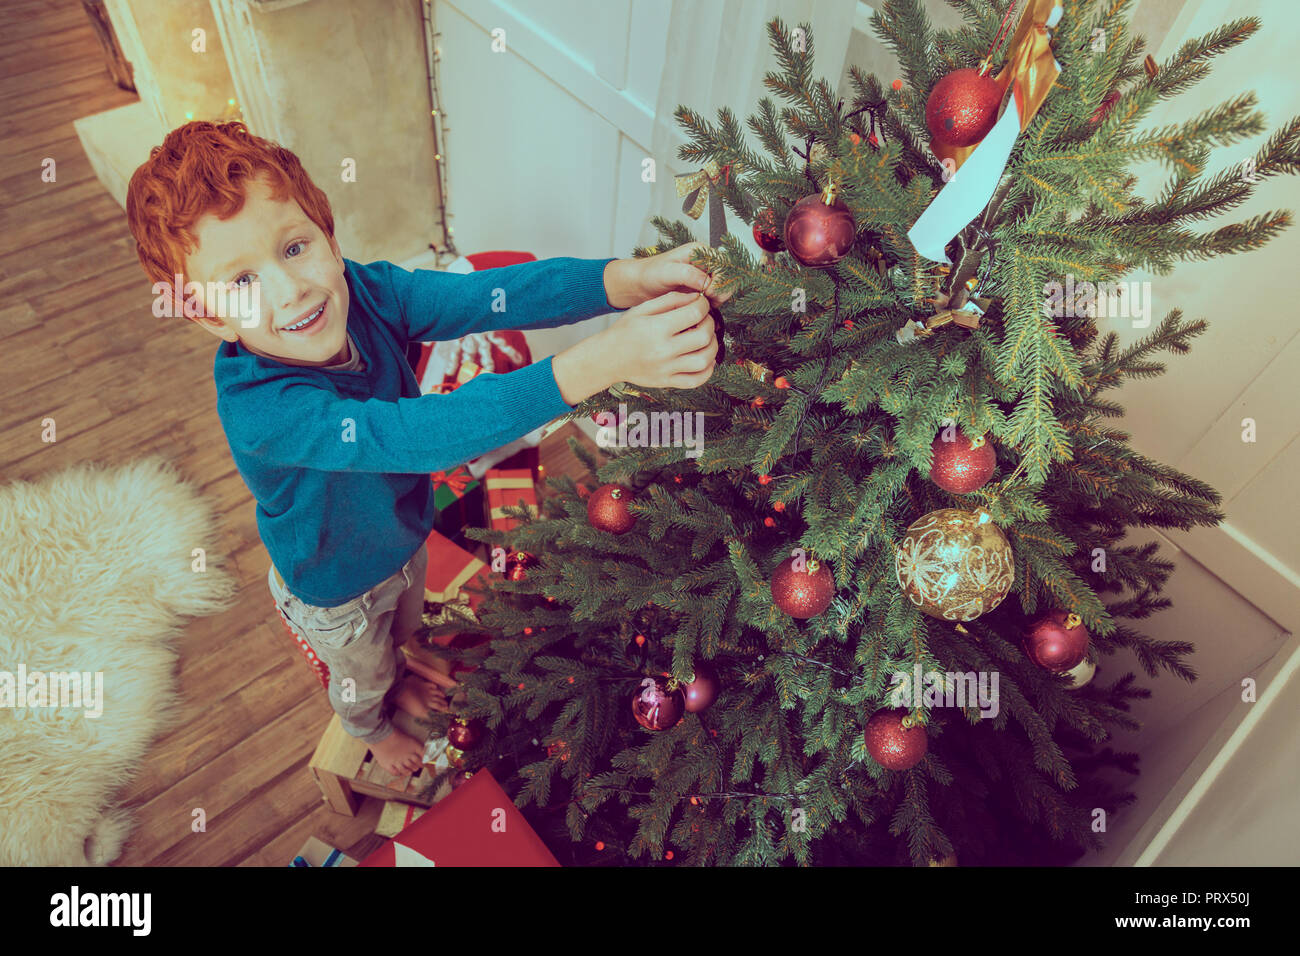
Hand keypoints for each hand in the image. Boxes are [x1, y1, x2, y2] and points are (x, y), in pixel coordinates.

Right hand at [604, 290, 717, 389]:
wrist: (608, 358)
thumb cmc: (625, 330)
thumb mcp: (643, 308)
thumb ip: (671, 300)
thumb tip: (697, 297)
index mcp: (657, 328)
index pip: (694, 313)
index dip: (704, 305)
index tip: (701, 304)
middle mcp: (663, 350)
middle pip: (704, 337)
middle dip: (710, 324)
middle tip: (705, 320)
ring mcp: (666, 369)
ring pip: (704, 360)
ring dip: (713, 347)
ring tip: (707, 339)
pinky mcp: (667, 382)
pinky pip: (696, 380)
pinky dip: (708, 370)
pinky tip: (706, 359)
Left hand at [612, 242, 733, 310]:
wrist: (641, 285)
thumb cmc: (650, 274)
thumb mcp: (666, 272)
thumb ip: (686, 274)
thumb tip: (706, 282)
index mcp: (700, 252)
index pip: (723, 263)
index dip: (721, 279)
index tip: (709, 292)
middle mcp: (705, 262)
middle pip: (729, 276)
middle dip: (722, 290)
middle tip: (709, 302)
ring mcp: (706, 276)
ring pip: (725, 288)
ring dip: (718, 299)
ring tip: (703, 306)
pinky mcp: (703, 289)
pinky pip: (717, 297)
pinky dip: (713, 305)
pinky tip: (701, 309)